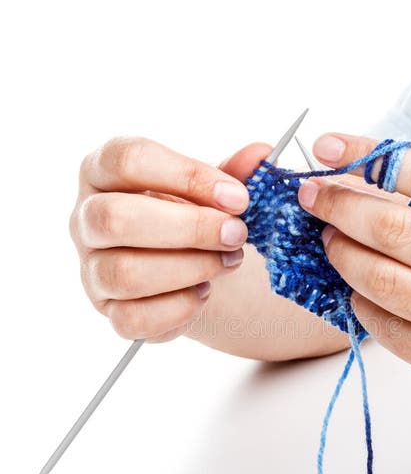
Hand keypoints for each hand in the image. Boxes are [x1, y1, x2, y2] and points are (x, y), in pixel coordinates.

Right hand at [71, 136, 265, 341]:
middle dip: (189, 228)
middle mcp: (86, 218)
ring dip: (191, 268)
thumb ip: (234, 172)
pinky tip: (203, 292)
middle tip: (237, 233)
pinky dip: (180, 308)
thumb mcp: (212, 188)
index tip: (237, 196)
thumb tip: (260, 155)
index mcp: (103, 171)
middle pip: (116, 219)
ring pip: (126, 273)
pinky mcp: (108, 312)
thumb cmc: (192, 215)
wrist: (190, 266)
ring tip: (228, 261)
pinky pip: (135, 318)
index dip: (186, 175)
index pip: (128, 160)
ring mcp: (92, 269)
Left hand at [298, 133, 410, 420]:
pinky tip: (357, 288)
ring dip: (343, 256)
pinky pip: (390, 332)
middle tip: (315, 198)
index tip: (330, 150)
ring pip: (383, 283)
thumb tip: (365, 178)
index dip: (368, 157)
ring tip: (331, 241)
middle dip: (340, 208)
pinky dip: (361, 305)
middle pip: (394, 230)